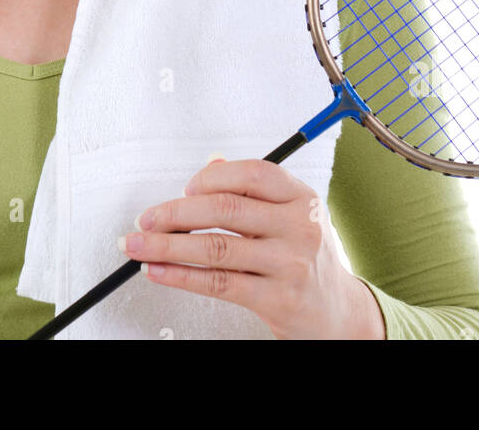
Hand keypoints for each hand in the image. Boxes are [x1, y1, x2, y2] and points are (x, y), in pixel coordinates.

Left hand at [117, 156, 385, 338]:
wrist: (339, 313)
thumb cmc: (306, 258)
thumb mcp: (291, 216)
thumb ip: (253, 191)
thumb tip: (210, 166)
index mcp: (301, 198)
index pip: (253, 174)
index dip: (212, 178)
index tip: (184, 189)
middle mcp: (299, 227)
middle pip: (226, 210)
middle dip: (175, 213)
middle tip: (146, 219)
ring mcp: (289, 264)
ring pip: (215, 248)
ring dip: (167, 246)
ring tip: (139, 246)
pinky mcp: (277, 299)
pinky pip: (218, 283)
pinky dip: (181, 276)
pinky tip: (160, 270)